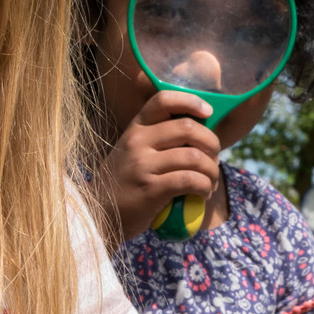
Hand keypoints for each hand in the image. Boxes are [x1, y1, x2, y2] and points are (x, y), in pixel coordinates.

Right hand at [105, 89, 221, 240]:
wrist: (99, 213)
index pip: (163, 100)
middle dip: (212, 143)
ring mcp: (143, 165)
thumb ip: (158, 139)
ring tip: (210, 181)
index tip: (208, 112)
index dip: (191, 101)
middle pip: (188, 128)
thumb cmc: (124, 182)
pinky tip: (203, 193)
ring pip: (194, 157)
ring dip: (212, 170)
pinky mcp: (150, 189)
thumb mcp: (132, 152)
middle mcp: (138, 141)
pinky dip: (205, 186)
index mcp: (136, 128)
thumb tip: (202, 133)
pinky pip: (190, 180)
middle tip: (214, 159)